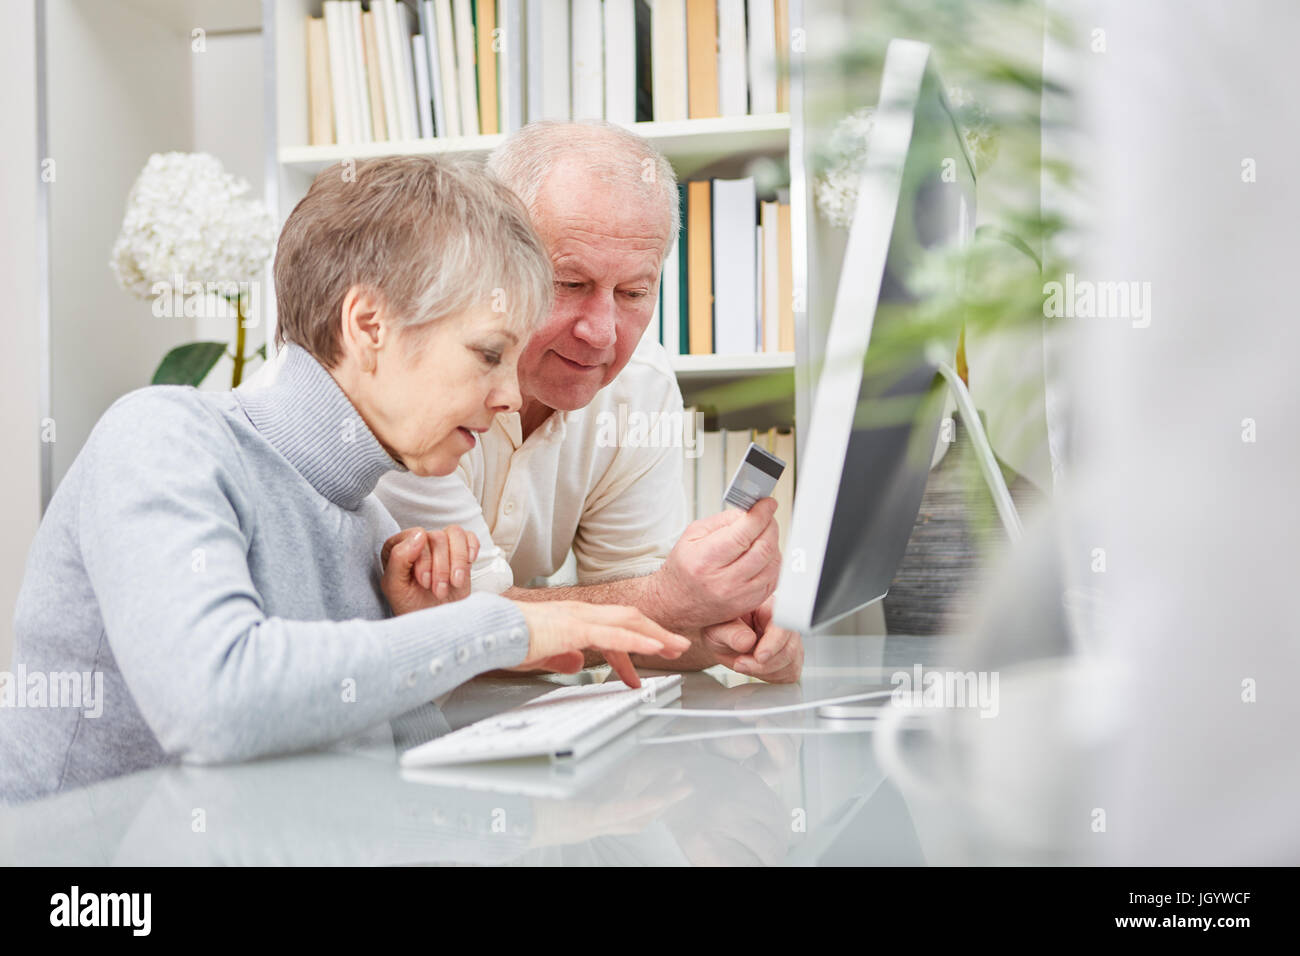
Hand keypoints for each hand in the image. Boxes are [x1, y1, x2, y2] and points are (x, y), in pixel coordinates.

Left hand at [380, 526, 478, 614]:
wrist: (434, 624)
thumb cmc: (411, 607)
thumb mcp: (395, 587)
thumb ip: (399, 558)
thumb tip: (420, 534)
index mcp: (398, 547)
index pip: (415, 536)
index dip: (423, 559)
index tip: (424, 582)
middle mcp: (420, 543)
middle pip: (438, 537)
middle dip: (441, 568)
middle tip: (438, 591)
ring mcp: (442, 547)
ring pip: (455, 534)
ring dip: (457, 561)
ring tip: (454, 583)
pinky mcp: (460, 552)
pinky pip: (469, 537)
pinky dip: (471, 549)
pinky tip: (467, 565)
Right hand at [510, 601, 691, 688]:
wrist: (487, 632)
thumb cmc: (508, 641)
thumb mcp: (542, 652)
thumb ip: (562, 657)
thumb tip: (577, 664)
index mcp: (574, 617)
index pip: (612, 627)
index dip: (633, 645)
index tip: (643, 668)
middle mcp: (580, 612)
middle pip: (629, 618)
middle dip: (656, 632)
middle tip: (677, 646)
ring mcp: (579, 617)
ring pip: (629, 622)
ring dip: (656, 635)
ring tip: (676, 647)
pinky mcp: (575, 628)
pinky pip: (614, 633)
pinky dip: (638, 640)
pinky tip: (654, 647)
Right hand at [652, 498, 780, 629]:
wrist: (677, 603)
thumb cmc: (683, 569)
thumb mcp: (692, 535)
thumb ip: (722, 520)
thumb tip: (749, 511)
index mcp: (706, 560)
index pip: (743, 534)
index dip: (761, 514)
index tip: (767, 504)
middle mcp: (724, 581)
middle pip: (763, 548)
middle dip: (770, 525)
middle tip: (767, 516)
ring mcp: (739, 595)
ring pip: (772, 563)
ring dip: (773, 543)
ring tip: (763, 534)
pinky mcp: (750, 603)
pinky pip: (773, 578)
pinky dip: (773, 562)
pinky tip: (763, 554)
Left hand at [700, 595, 802, 682]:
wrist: (721, 639)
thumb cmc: (721, 628)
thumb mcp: (717, 628)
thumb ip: (730, 632)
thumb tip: (747, 640)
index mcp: (767, 607)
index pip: (782, 624)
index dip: (774, 643)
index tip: (759, 657)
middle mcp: (782, 623)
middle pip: (789, 648)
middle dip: (764, 664)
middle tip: (740, 663)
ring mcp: (789, 641)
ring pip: (791, 663)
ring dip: (766, 672)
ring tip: (745, 664)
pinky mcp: (790, 658)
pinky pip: (791, 673)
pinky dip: (772, 677)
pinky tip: (756, 670)